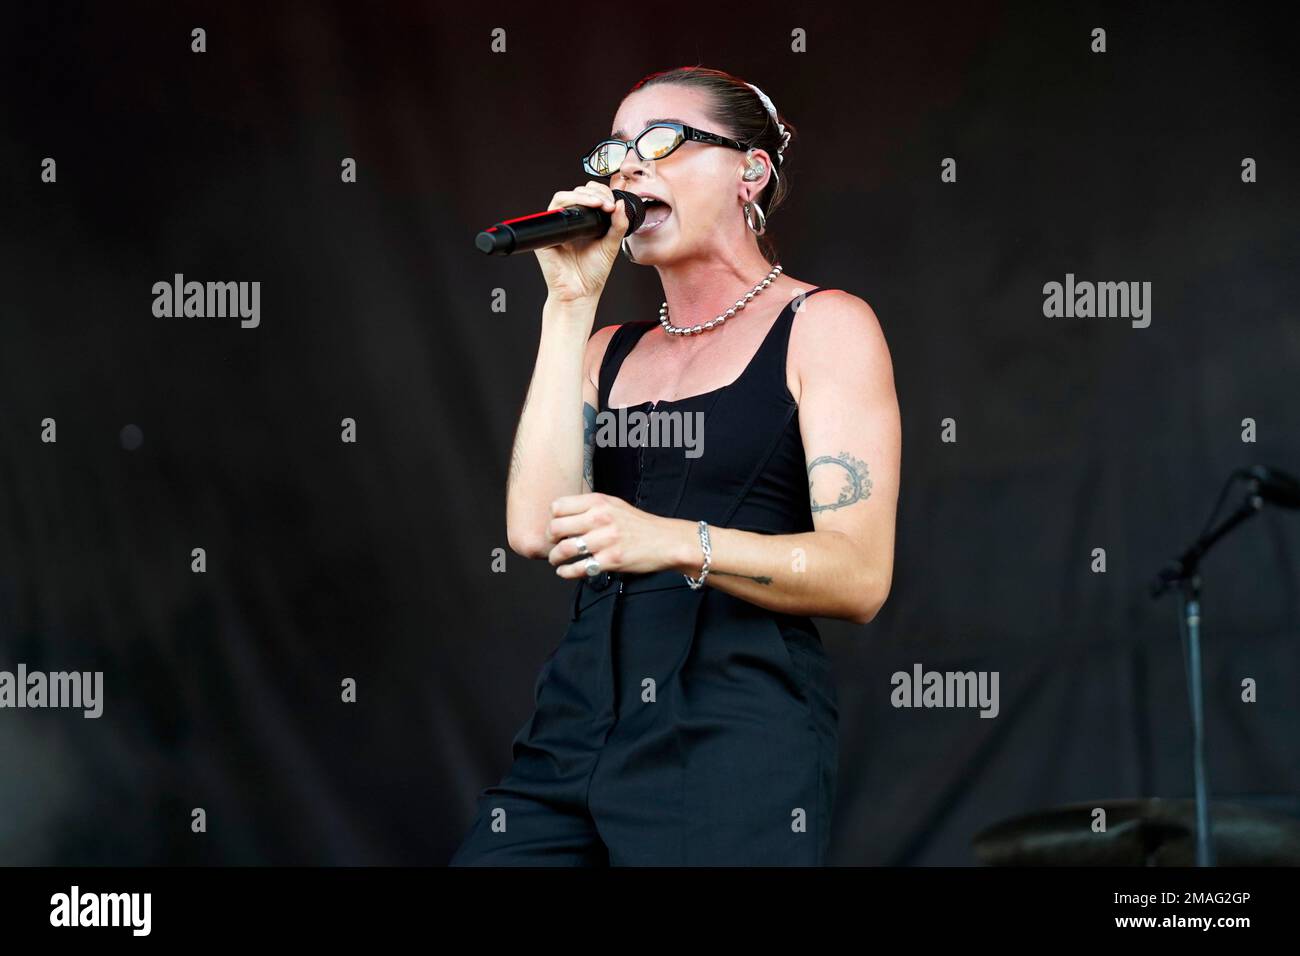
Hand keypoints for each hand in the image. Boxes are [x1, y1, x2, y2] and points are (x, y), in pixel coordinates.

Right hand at [534, 181, 628, 304]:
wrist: (580, 292)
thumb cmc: (593, 273)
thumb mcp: (611, 245)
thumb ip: (618, 225)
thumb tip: (621, 203)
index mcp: (584, 222)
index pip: (590, 196)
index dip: (601, 193)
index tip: (613, 203)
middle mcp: (570, 221)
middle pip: (577, 191)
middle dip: (594, 192)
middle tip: (608, 204)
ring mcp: (557, 226)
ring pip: (563, 197)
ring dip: (583, 195)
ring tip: (599, 204)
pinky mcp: (546, 233)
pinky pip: (553, 211)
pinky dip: (569, 205)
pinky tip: (586, 210)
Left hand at [546, 493, 694, 578]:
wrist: (666, 541)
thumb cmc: (639, 524)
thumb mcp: (614, 505)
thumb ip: (590, 506)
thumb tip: (563, 513)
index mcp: (599, 502)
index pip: (558, 507)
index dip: (552, 518)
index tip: (556, 526)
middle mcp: (600, 518)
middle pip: (556, 528)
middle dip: (550, 540)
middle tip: (553, 545)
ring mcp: (605, 540)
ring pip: (564, 550)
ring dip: (555, 558)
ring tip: (557, 560)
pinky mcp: (610, 560)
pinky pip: (579, 568)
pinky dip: (567, 572)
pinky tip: (565, 571)